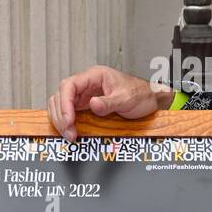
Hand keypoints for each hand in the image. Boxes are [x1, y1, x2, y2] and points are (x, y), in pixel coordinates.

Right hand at [46, 65, 174, 141]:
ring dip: (61, 120)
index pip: (69, 85)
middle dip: (61, 115)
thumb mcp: (126, 98)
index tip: (68, 120)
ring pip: (61, 104)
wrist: (150, 100)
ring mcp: (85, 95)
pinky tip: (71, 131)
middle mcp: (86, 84)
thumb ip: (109, 102)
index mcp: (94, 76)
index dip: (64, 103)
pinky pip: (69, 112)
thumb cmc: (140, 94)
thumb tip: (92, 104)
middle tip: (69, 132)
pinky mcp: (86, 106)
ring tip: (70, 135)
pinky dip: (66, 122)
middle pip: (61, 96)